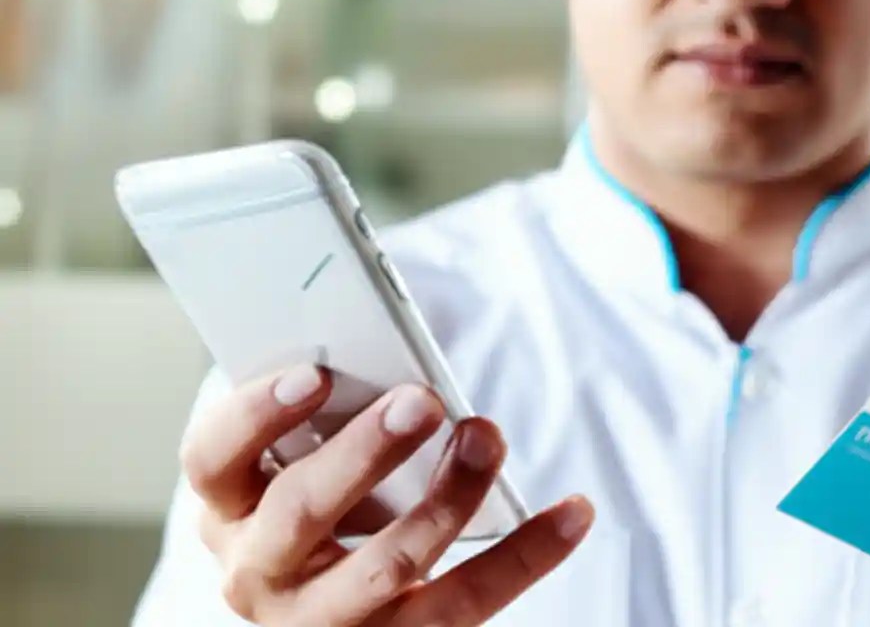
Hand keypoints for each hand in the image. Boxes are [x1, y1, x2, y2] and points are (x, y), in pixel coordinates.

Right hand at [181, 364, 593, 625]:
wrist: (325, 613)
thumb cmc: (318, 503)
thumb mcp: (297, 463)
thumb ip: (325, 416)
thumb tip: (390, 353)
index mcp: (227, 510)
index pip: (212, 460)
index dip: (255, 417)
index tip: (313, 374)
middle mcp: (260, 572)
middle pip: (301, 512)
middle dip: (364, 453)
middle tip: (423, 399)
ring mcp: (325, 619)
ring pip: (386, 564)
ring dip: (446, 497)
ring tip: (488, 437)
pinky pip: (466, 601)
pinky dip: (527, 553)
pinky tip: (573, 512)